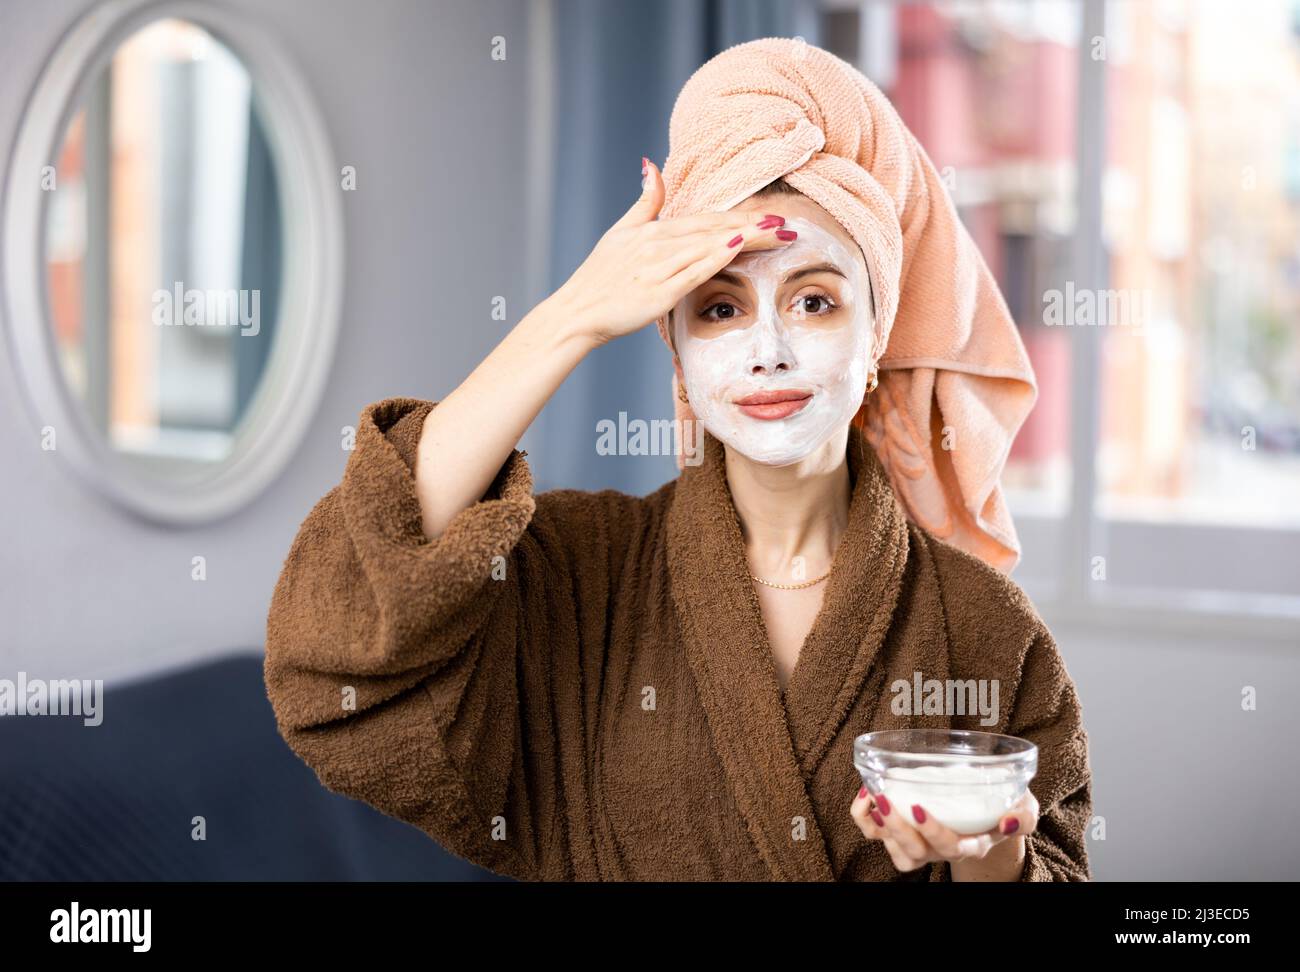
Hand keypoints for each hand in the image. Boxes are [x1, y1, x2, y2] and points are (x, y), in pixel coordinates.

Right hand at [547, 157, 793, 346]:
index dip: (741, 216)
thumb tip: (651, 165)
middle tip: (789, 223)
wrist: (577, 311)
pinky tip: (739, 246)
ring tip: (779, 234)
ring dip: (747, 237)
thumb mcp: (621, 230)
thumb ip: (644, 201)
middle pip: (716, 229)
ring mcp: (659, 265)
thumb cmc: (600, 276)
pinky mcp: (659, 290)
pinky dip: (716, 256)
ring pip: (710, 246)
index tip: (772, 215)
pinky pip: (692, 270)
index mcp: (655, 229)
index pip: (707, 219)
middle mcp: (659, 242)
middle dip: (755, 225)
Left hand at [850, 784, 1038, 878]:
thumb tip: (1008, 820)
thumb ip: (1023, 815)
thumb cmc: (1006, 804)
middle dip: (897, 828)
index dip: (933, 831)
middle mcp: (944, 849)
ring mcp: (922, 843)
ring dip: (879, 826)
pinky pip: (876, 836)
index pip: (951, 847)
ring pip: (896, 851)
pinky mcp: (902, 831)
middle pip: (917, 853)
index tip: (918, 807)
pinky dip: (864, 819)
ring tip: (875, 796)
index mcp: (972, 844)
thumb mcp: (1025, 807)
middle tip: (885, 799)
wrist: (990, 805)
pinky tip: (866, 795)